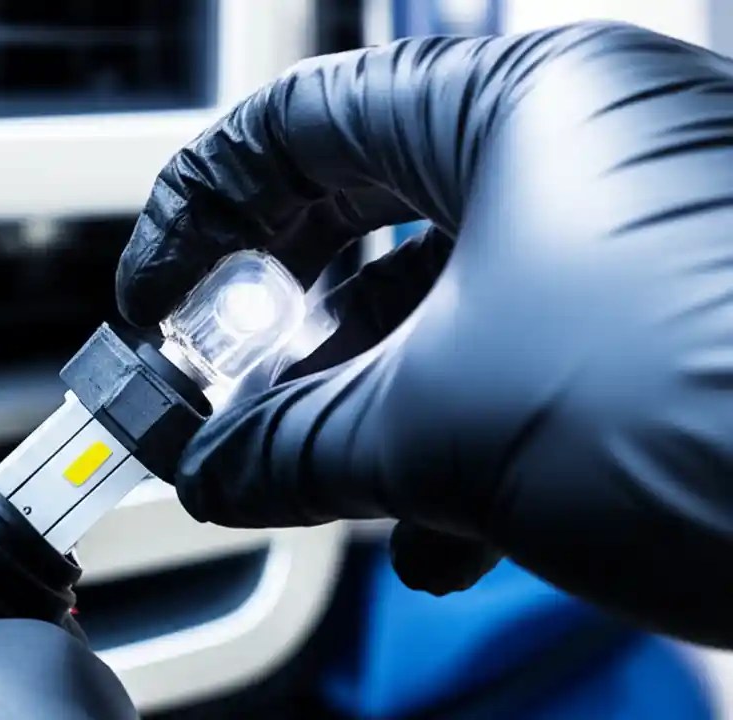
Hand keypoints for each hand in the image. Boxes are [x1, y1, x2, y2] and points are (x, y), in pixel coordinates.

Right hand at [118, 21, 732, 647]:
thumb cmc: (725, 414)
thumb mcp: (444, 428)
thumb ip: (292, 442)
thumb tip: (209, 466)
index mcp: (519, 104)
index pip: (295, 125)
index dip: (197, 217)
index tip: (152, 306)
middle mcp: (582, 146)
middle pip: (367, 216)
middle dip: (283, 328)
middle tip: (223, 398)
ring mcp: (636, 234)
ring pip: (442, 304)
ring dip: (363, 406)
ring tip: (319, 483)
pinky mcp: (673, 325)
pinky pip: (520, 359)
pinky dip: (456, 440)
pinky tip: (438, 529)